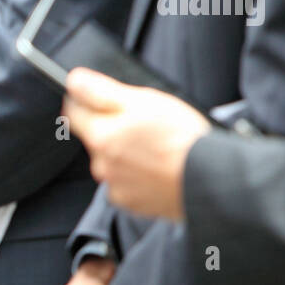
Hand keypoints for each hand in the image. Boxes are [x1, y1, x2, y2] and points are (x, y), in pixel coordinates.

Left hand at [63, 68, 211, 220]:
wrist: (210, 179)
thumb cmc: (181, 138)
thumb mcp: (143, 101)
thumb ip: (101, 91)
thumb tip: (74, 81)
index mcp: (100, 137)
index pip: (74, 112)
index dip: (84, 100)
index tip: (98, 96)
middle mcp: (101, 165)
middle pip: (95, 138)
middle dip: (111, 128)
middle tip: (143, 123)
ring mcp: (116, 186)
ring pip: (111, 161)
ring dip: (125, 153)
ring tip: (157, 148)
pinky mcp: (131, 203)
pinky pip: (126, 183)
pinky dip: (137, 175)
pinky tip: (158, 168)